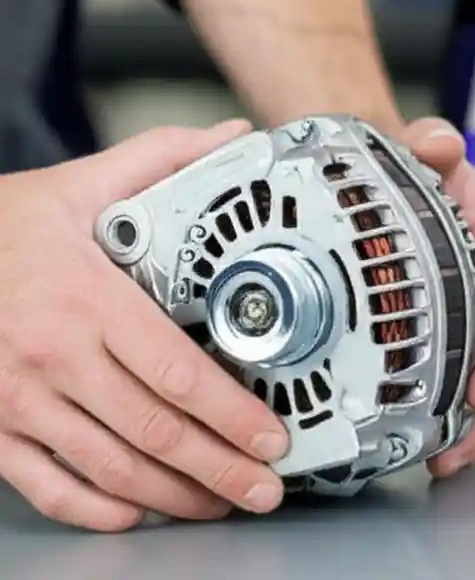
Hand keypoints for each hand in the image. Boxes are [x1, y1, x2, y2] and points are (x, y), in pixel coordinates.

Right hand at [0, 121, 290, 531]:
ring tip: (219, 502)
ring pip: (108, 466)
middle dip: (218, 467)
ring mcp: (18, 398)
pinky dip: (95, 507)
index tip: (271, 436)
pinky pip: (46, 484)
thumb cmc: (5, 225)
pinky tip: (135, 512)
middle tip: (264, 487)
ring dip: (172, 495)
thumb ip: (164, 159)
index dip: (230, 413)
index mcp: (86, 299)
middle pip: (152, 430)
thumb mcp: (82, 181)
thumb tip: (235, 138)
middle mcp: (53, 356)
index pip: (175, 371)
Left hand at [398, 119, 474, 477]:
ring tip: (441, 462)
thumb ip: (431, 143)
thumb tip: (440, 143)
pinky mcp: (450, 331)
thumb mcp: (422, 148)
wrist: (388, 170)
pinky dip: (449, 413)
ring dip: (473, 426)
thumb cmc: (414, 164)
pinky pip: (461, 378)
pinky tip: (426, 442)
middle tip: (456, 450)